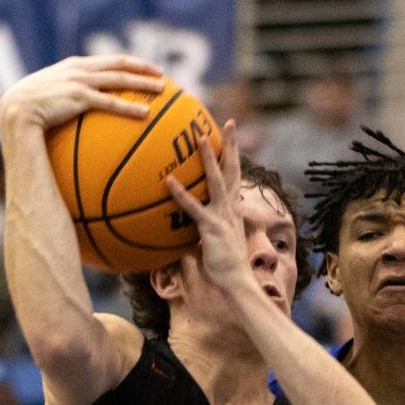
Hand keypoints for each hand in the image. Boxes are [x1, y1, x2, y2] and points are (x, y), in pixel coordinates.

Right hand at [0, 54, 164, 133]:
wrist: (16, 110)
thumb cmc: (31, 108)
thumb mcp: (52, 94)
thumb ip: (69, 95)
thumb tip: (83, 109)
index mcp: (75, 66)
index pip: (109, 60)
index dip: (131, 62)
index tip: (150, 68)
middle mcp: (80, 69)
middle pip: (119, 64)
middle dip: (143, 68)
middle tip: (163, 75)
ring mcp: (79, 81)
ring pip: (119, 79)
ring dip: (143, 84)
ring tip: (162, 91)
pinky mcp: (78, 97)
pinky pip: (110, 102)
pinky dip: (129, 107)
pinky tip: (145, 114)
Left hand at [167, 120, 252, 290]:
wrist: (236, 282)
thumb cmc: (224, 267)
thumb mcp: (214, 242)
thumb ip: (202, 229)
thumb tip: (184, 225)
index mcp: (233, 208)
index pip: (234, 175)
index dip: (233, 155)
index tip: (231, 136)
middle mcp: (231, 207)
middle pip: (233, 169)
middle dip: (232, 145)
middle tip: (229, 122)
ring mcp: (223, 216)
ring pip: (216, 180)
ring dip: (209, 158)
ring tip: (201, 137)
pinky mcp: (211, 227)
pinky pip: (194, 207)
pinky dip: (181, 193)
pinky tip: (168, 181)